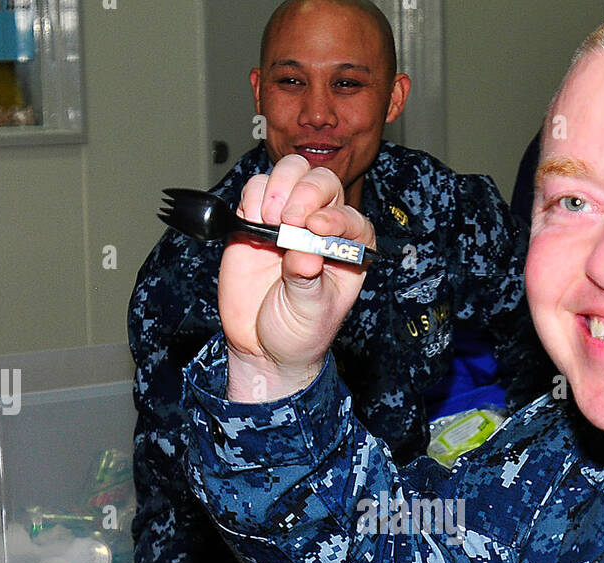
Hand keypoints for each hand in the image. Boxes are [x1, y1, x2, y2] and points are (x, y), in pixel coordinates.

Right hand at [219, 154, 373, 401]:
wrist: (261, 347)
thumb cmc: (299, 332)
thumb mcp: (311, 312)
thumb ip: (308, 280)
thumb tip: (304, 252)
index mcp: (348, 249)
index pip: (350, 216)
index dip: (335, 216)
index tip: (316, 228)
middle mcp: (320, 227)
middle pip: (322, 181)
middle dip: (306, 192)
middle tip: (289, 219)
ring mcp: (287, 220)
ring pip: (290, 173)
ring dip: (279, 188)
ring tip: (270, 220)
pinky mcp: (255, 221)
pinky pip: (256, 189)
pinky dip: (253, 197)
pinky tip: (254, 223)